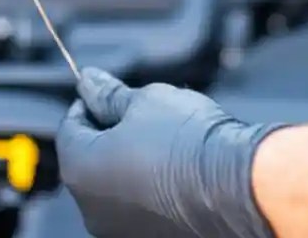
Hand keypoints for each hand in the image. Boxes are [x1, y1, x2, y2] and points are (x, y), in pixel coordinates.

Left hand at [56, 68, 280, 237]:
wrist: (237, 186)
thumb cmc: (188, 142)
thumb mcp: (145, 101)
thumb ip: (109, 94)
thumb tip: (89, 83)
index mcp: (80, 170)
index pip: (69, 128)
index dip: (88, 105)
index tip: (106, 93)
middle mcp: (91, 209)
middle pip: (90, 161)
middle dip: (109, 135)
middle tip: (140, 115)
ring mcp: (120, 230)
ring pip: (114, 187)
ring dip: (129, 164)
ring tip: (165, 142)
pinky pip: (139, 207)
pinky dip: (148, 190)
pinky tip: (176, 171)